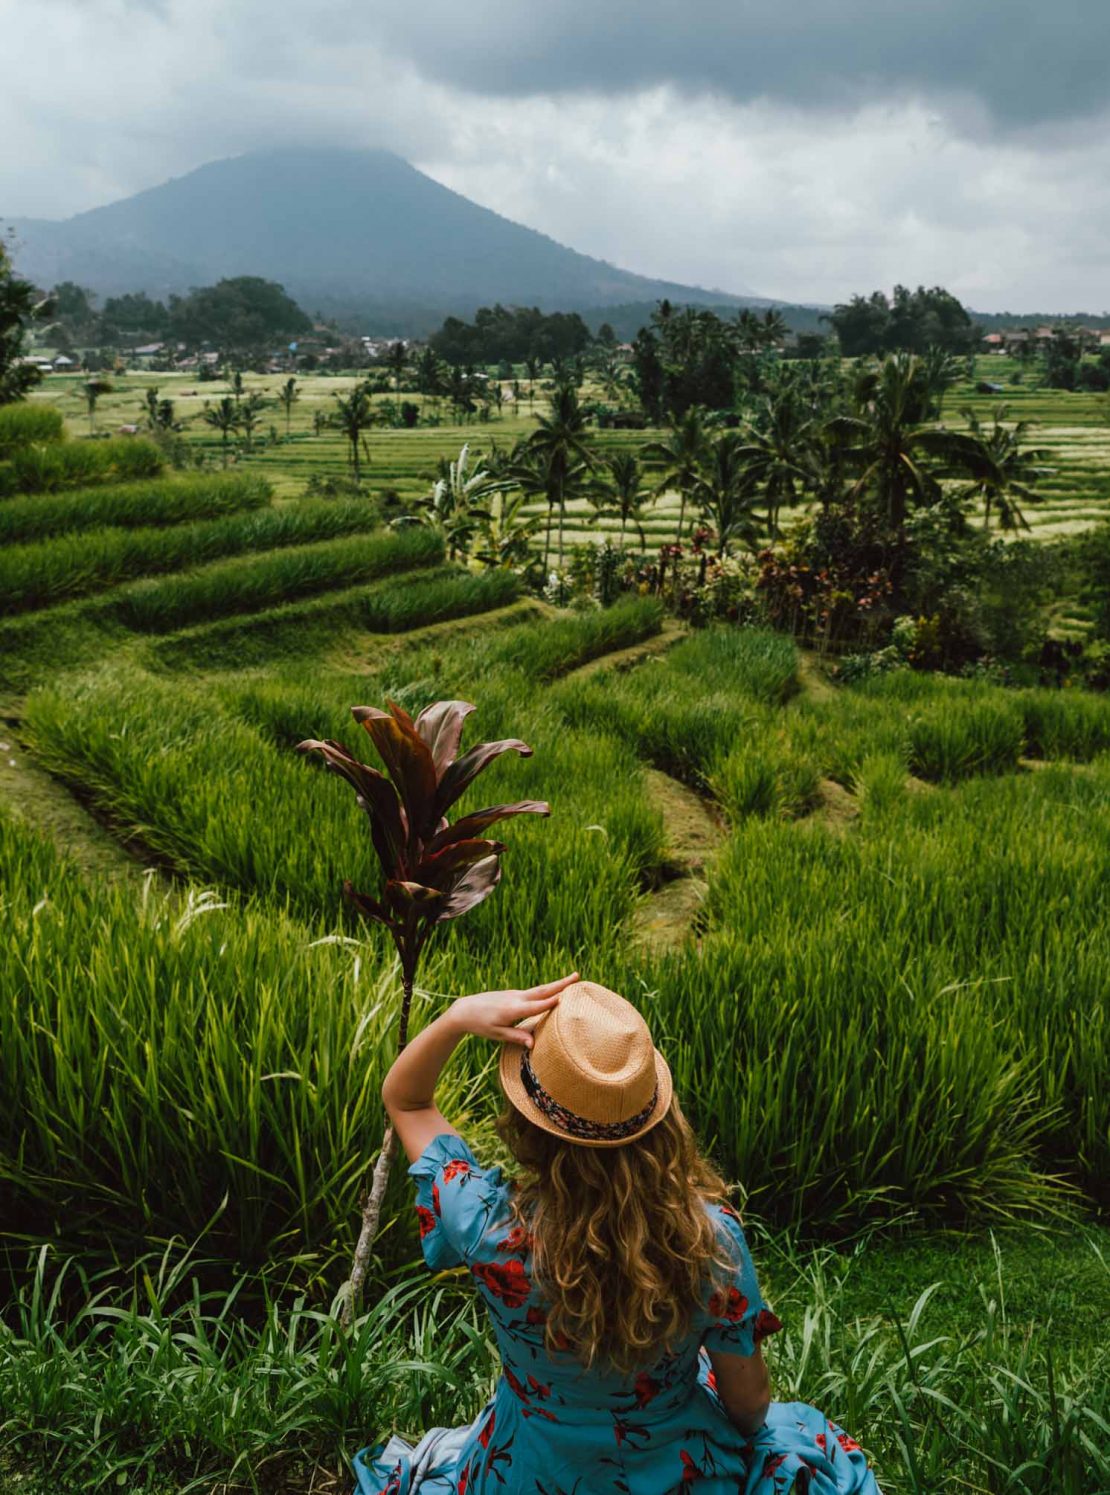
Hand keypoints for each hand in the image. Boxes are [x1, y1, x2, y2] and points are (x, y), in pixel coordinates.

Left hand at [451, 973, 579, 1047]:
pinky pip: (533, 992)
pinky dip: (546, 990)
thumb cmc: (481, 1025)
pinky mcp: (513, 995)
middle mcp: (516, 999)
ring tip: (572, 979)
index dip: (550, 1002)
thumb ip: (516, 1037)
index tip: (566, 997)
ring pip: (539, 989)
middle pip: (542, 990)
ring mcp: (515, 994)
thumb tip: (533, 1045)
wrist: (465, 1010)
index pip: (535, 1006)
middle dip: (560, 984)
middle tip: (577, 975)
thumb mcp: (497, 1035)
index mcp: (512, 1010)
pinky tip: (554, 991)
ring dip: (556, 985)